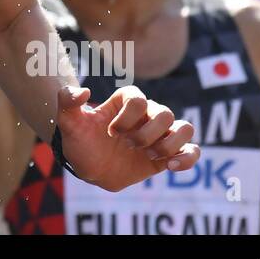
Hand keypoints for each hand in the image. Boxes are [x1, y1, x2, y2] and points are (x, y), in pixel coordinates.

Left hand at [57, 84, 199, 191]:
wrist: (90, 167)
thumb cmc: (81, 141)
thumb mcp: (68, 122)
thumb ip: (67, 101)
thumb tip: (83, 91)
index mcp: (126, 102)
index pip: (138, 99)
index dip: (126, 117)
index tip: (111, 132)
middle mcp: (146, 114)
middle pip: (165, 113)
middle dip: (146, 133)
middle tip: (128, 145)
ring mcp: (159, 135)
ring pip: (185, 128)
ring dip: (168, 144)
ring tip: (150, 155)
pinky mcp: (167, 155)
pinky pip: (192, 151)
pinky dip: (187, 158)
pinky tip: (170, 166)